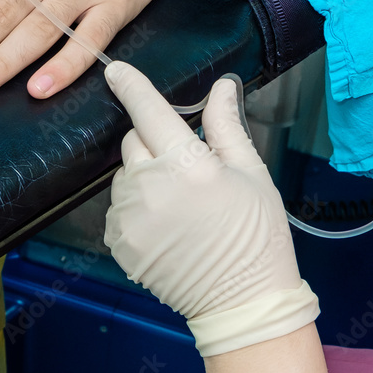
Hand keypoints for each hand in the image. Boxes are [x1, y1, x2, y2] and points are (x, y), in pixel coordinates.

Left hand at [104, 63, 314, 339]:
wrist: (243, 302)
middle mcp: (151, 189)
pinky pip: (119, 207)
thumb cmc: (257, 235)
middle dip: (156, 141)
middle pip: (135, 141)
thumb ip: (226, 126)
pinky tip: (168, 224)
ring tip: (181, 202)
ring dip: (146, 175)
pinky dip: (137, 206)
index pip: (149, 112)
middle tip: (188, 165)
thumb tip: (221, 87)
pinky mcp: (119, 243)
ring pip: (126, 175)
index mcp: (188, 166)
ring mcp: (130, 219)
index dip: (131, 86)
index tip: (115, 69)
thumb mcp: (251, 173)